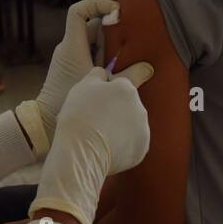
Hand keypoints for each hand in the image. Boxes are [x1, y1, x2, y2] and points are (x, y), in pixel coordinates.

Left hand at [23, 0, 118, 156]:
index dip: (96, 4)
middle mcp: (69, 48)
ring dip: (111, 43)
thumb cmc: (68, 102)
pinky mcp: (73, 69)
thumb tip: (148, 68)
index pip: (78, 11)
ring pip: (93, 41)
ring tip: (131, 49)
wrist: (44, 122)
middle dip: (112, 27)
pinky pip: (91, 54)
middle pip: (92, 25)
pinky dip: (106, 56)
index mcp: (72, 46)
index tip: (116, 11)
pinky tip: (120, 66)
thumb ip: (128, 76)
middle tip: (132, 32)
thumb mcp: (102, 87)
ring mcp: (70, 58)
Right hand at [27, 64, 153, 223]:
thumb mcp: (82, 86)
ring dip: (120, 128)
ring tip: (100, 136)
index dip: (112, 91)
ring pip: (131, 125)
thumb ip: (97, 74)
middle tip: (96, 120)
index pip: (125, 83)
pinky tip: (107, 148)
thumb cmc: (79, 115)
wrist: (81, 151)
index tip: (109, 95)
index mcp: (127, 89)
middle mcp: (140, 107)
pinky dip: (123, 146)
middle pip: (128, 106)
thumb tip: (104, 73)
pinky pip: (132, 145)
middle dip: (116, 111)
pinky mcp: (141, 150)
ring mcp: (143, 130)